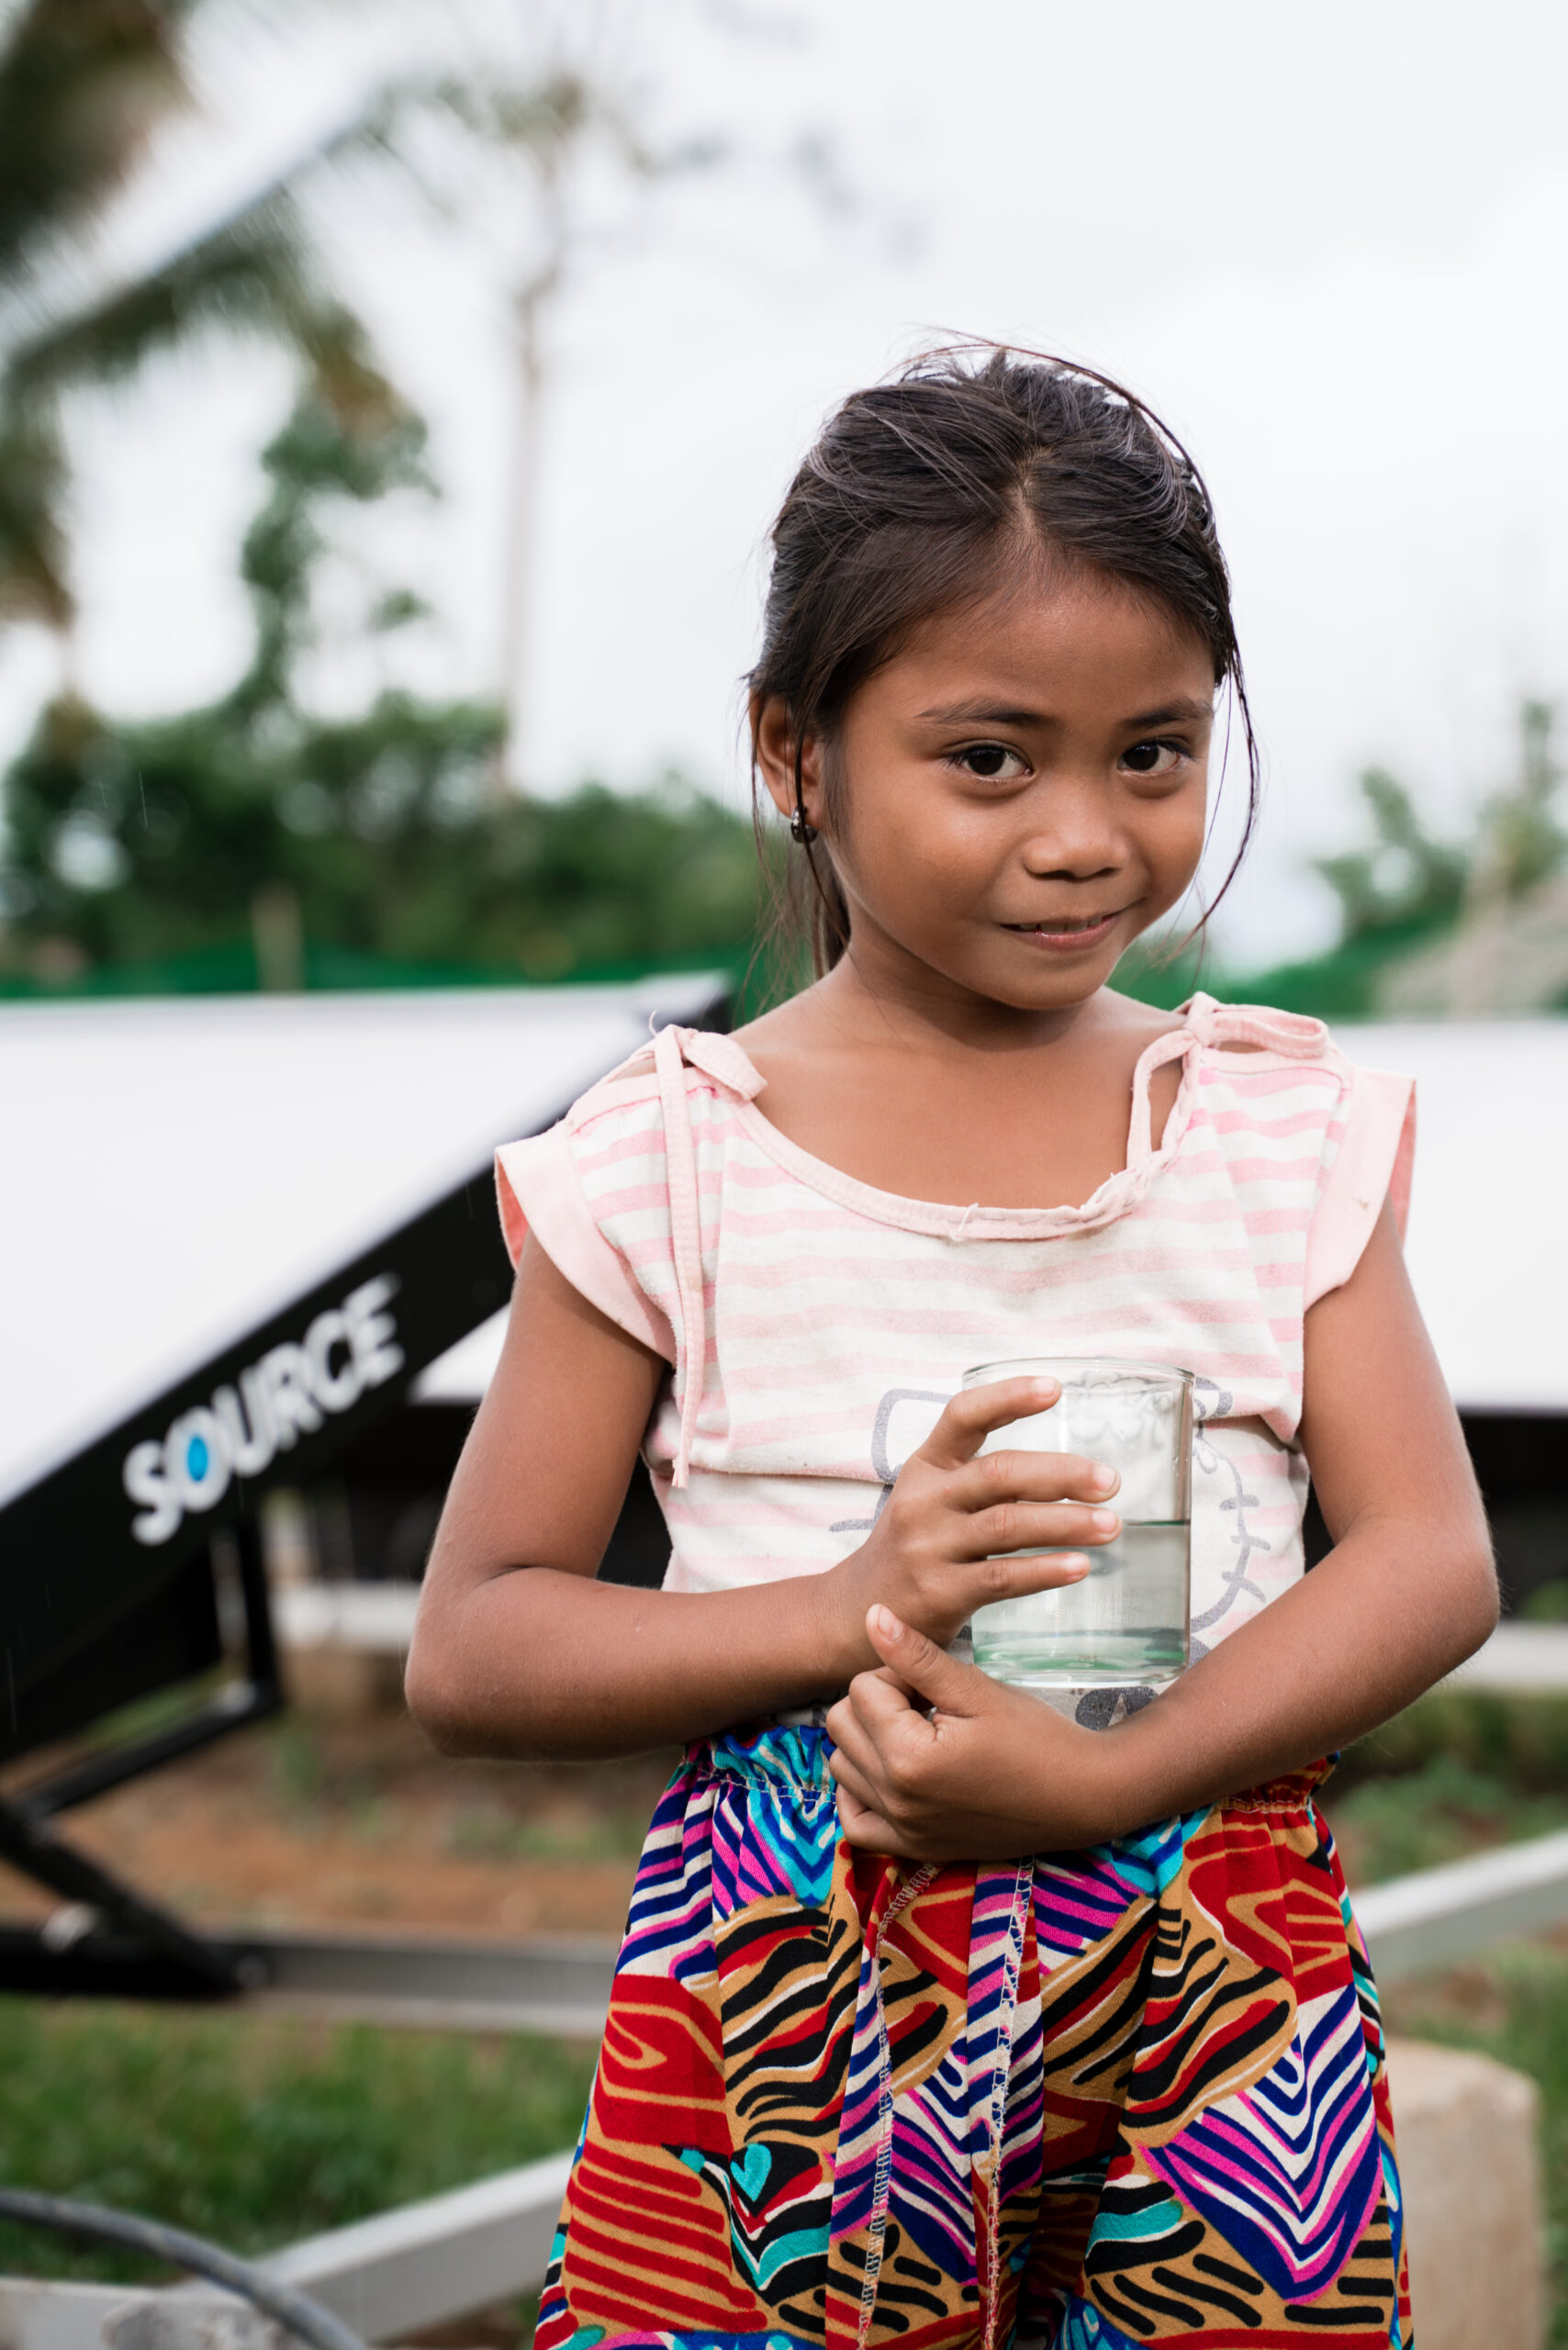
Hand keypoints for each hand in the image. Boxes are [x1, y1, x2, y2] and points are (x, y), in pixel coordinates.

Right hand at [816, 1376, 1121, 1675]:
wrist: (858, 1610)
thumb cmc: (917, 1543)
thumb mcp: (932, 1496)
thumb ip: (984, 1478)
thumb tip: (1070, 1470)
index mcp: (926, 1466)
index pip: (963, 1415)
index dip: (1008, 1398)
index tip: (1055, 1389)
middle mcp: (925, 1500)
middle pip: (999, 1474)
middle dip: (1061, 1474)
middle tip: (1109, 1480)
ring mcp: (930, 1547)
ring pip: (1008, 1525)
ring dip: (1067, 1524)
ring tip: (1111, 1524)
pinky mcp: (940, 1592)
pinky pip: (1002, 1578)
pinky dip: (1046, 1571)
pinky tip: (1080, 1567)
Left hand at [825, 1605, 1134, 1859]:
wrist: (1082, 1795)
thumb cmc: (1036, 1737)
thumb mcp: (976, 1689)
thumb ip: (917, 1656)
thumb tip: (871, 1615)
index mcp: (908, 1758)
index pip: (863, 1687)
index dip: (900, 1673)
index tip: (939, 1684)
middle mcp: (895, 1800)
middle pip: (842, 1723)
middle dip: (878, 1702)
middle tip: (927, 1703)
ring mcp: (901, 1829)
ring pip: (841, 1765)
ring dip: (868, 1741)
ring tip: (918, 1733)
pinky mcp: (913, 1847)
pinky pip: (854, 1820)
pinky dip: (862, 1791)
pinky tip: (894, 1771)